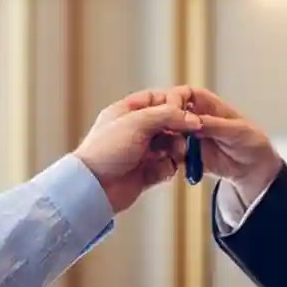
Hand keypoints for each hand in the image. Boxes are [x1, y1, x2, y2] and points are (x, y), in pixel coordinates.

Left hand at [74, 89, 201, 213]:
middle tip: (187, 135)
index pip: (157, 99)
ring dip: (177, 149)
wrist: (93, 187)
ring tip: (176, 154)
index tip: (190, 110)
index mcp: (128, 111)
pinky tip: (162, 170)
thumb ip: (167, 115)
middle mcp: (136, 130)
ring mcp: (141, 151)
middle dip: (179, 129)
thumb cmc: (107, 149)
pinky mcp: (146, 172)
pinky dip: (168, 167)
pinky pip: (167, 166)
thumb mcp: (137, 122)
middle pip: (168, 123)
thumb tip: (193, 119)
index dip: (175, 103)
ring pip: (171, 145)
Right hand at [175, 87, 282, 203]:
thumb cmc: (252, 142)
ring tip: (176, 150)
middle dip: (165, 120)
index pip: (185, 93)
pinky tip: (174, 161)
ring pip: (168, 134)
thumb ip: (215, 125)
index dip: (176, 98)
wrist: (255, 168)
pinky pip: (173, 154)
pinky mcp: (188, 156)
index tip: (172, 110)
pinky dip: (171, 157)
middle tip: (166, 132)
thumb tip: (194, 121)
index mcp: (208, 105)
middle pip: (171, 112)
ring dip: (167, 141)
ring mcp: (190, 137)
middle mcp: (195, 119)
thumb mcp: (237, 131)